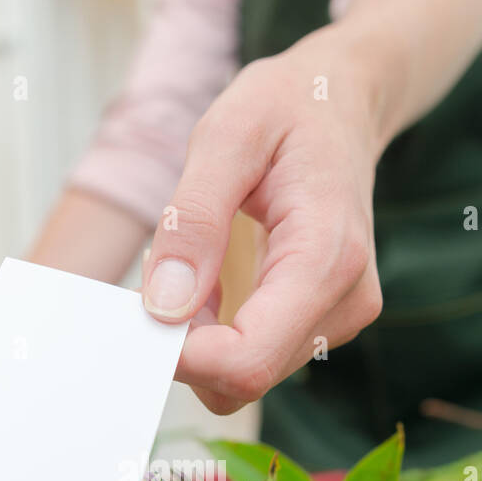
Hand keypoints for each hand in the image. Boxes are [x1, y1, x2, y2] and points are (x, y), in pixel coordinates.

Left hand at [141, 24, 386, 414]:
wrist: (342, 101)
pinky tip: (208, 276)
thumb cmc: (289, 108)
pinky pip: (251, 357)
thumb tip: (162, 307)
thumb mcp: (227, 138)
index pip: (247, 361)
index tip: (137, 311)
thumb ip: (194, 222)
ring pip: (243, 376)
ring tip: (191, 260)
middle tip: (160, 270)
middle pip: (243, 378)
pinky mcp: (320, 323)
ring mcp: (338, 319)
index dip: (181, 356)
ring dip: (197, 334)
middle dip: (183, 342)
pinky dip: (213, 331)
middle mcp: (344, 303)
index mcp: (327, 259)